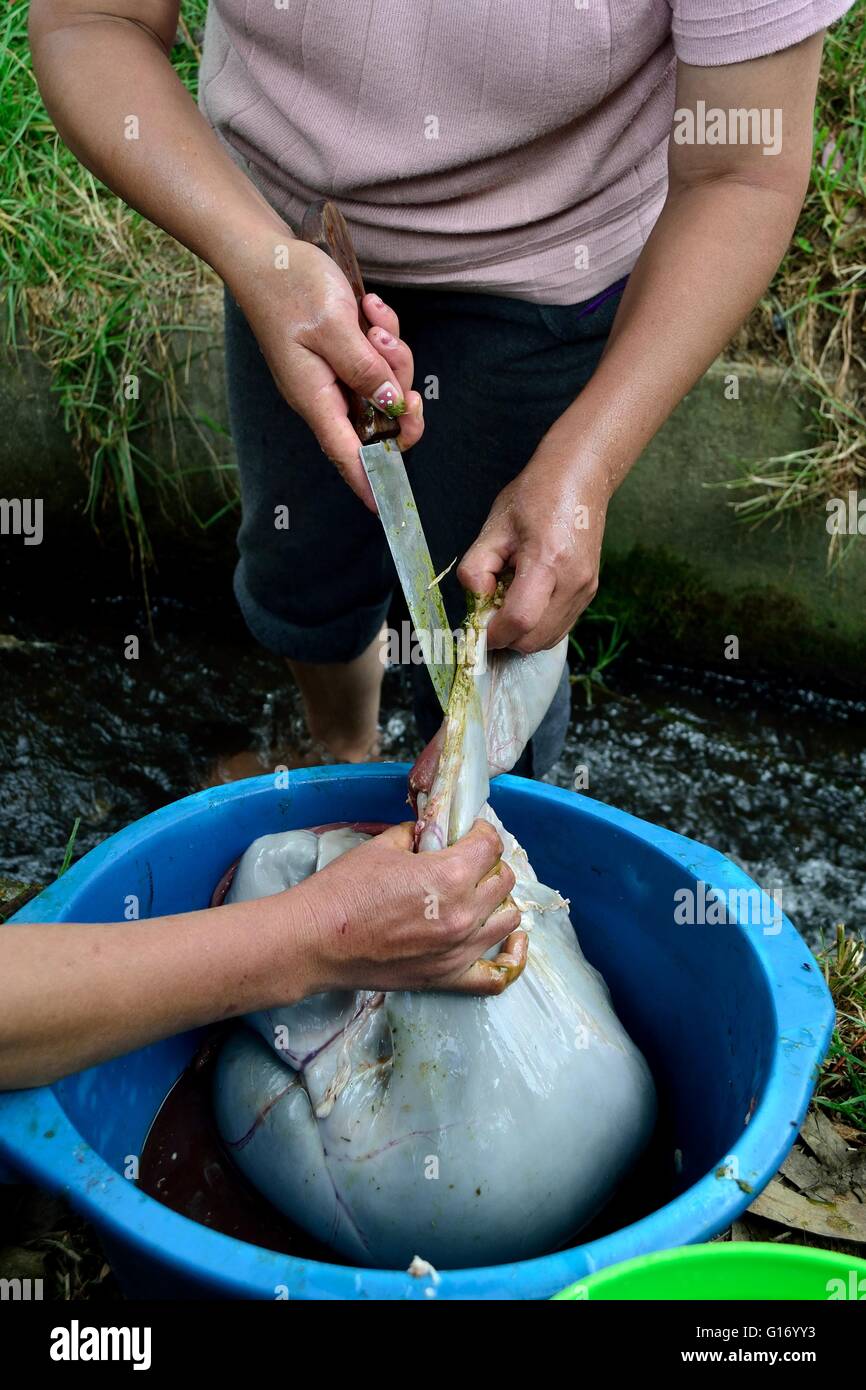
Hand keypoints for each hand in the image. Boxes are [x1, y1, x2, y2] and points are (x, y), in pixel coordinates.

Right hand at [225, 228, 423, 506]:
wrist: (266, 253)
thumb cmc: (290, 288)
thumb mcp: (335, 327)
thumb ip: (366, 369)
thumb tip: (392, 405)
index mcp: (315, 397)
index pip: (346, 453)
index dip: (368, 480)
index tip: (387, 506)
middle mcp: (326, 393)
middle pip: (379, 418)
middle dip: (398, 390)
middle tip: (390, 349)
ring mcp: (335, 374)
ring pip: (385, 385)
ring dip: (391, 351)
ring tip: (372, 314)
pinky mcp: (344, 353)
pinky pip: (378, 358)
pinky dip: (382, 333)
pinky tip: (369, 305)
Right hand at [294, 820, 526, 995]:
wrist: (315, 941)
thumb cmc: (343, 890)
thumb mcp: (382, 846)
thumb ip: (417, 835)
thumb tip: (433, 832)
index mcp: (450, 874)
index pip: (490, 845)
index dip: (481, 833)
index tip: (469, 832)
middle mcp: (464, 913)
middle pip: (503, 880)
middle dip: (488, 864)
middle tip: (468, 861)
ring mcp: (459, 949)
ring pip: (508, 918)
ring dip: (497, 901)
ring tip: (478, 894)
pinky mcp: (447, 977)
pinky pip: (496, 975)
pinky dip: (510, 957)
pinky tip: (509, 941)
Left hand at [458, 453, 609, 652]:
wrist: (579, 480)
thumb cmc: (536, 497)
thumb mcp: (494, 527)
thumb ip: (476, 567)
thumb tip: (477, 600)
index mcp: (548, 561)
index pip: (519, 620)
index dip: (494, 632)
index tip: (478, 624)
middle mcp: (573, 582)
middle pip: (534, 640)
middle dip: (507, 636)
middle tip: (490, 612)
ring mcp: (586, 590)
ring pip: (548, 640)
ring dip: (523, 633)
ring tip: (510, 600)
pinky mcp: (589, 593)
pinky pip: (559, 627)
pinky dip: (538, 625)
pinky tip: (527, 598)